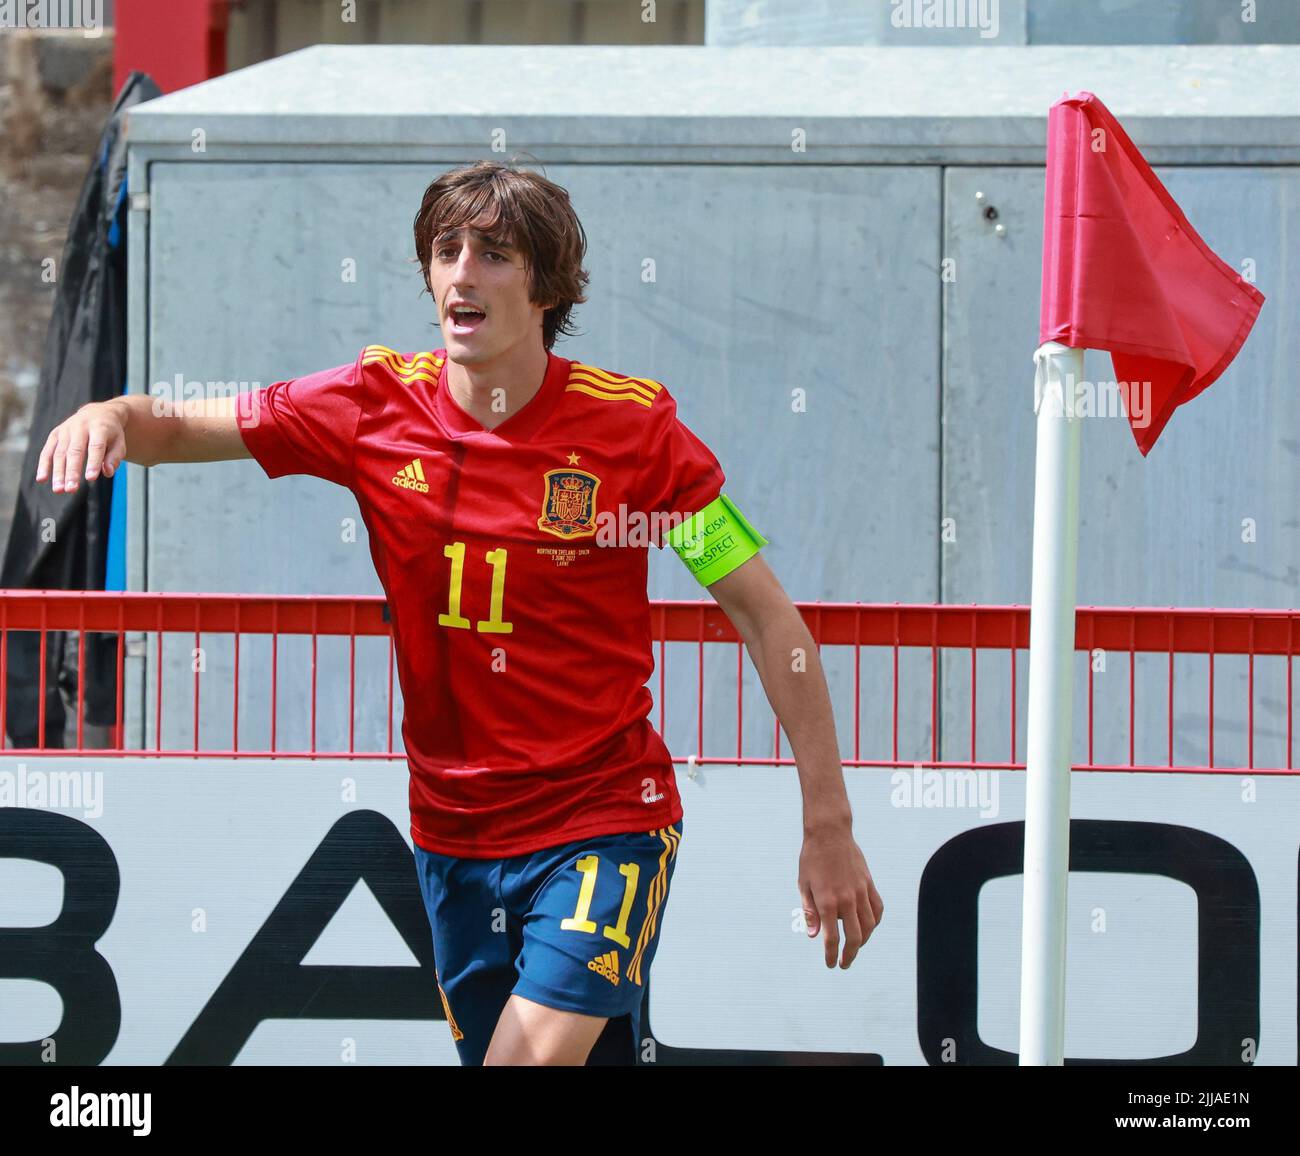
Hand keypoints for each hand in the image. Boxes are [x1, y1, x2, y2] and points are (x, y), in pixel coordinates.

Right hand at [35, 400, 126, 493]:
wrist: (98, 413)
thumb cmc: (111, 434)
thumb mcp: (119, 443)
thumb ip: (114, 458)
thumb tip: (107, 473)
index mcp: (99, 427)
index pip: (96, 446)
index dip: (93, 462)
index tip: (91, 479)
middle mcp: (80, 426)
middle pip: (75, 451)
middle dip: (72, 471)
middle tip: (71, 490)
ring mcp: (65, 429)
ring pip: (60, 453)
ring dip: (58, 472)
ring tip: (59, 489)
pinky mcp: (55, 434)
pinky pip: (48, 450)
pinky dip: (44, 465)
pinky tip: (42, 479)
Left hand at [798, 826, 883, 968]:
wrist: (830, 833)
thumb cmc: (812, 859)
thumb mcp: (803, 885)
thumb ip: (809, 912)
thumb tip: (812, 936)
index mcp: (827, 902)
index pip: (832, 939)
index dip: (832, 955)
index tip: (831, 964)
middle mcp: (846, 900)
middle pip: (854, 937)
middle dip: (850, 955)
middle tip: (844, 963)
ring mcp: (861, 892)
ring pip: (869, 926)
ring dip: (864, 941)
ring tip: (855, 947)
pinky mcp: (869, 884)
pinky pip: (878, 909)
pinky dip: (875, 922)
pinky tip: (868, 927)